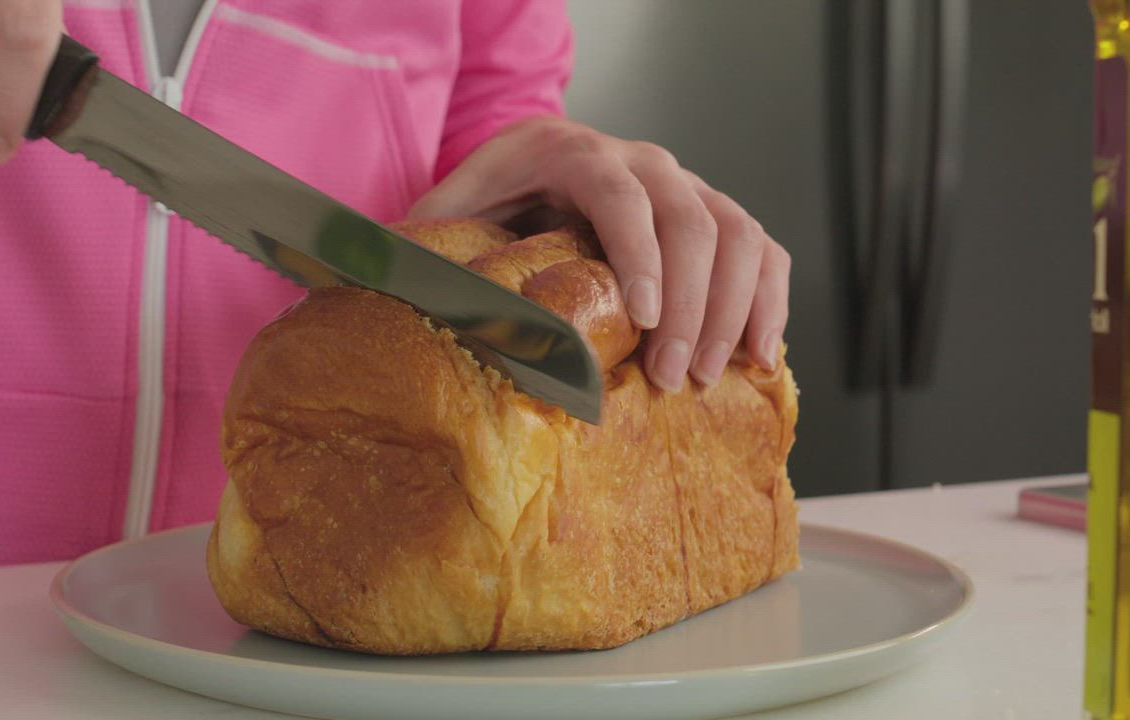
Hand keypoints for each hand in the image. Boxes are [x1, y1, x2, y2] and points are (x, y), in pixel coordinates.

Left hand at [409, 116, 790, 392]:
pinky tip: (759, 356)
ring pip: (740, 235)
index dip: (639, 253)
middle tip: (671, 376)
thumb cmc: (498, 189)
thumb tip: (395, 280)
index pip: (622, 195)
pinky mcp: (717, 216)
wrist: (541, 154)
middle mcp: (646, 163)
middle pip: (692, 221)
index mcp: (578, 154)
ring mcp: (689, 187)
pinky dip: (772, 301)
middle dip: (692, 304)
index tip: (645, 316)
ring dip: (734, 309)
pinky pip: (766, 251)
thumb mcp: (457, 200)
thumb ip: (434, 233)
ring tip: (706, 376)